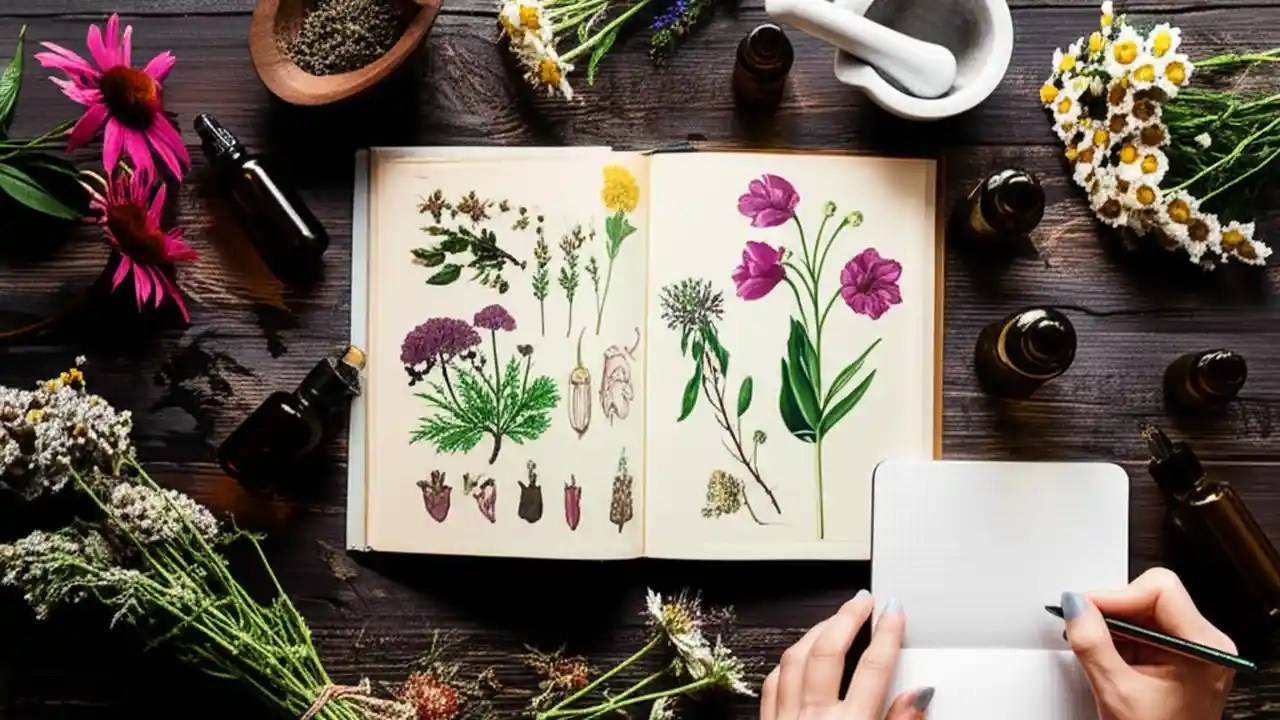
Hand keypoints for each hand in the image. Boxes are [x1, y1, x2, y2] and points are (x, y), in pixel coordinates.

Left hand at [759, 591, 933, 719]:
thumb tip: (918, 696)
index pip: (873, 667)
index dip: (887, 633)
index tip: (894, 611)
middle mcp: (816, 717)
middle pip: (828, 651)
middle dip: (847, 618)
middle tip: (863, 600)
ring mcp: (787, 718)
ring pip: (796, 658)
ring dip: (817, 632)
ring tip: (835, 619)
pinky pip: (773, 681)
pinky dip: (789, 661)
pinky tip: (800, 654)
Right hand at [1063, 568, 1236, 719]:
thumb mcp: (1117, 692)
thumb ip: (1093, 643)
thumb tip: (1075, 605)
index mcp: (1204, 647)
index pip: (1160, 590)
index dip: (1116, 596)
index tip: (1085, 607)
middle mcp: (1205, 645)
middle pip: (1152, 597)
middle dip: (1112, 610)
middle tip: (1083, 623)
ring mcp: (1194, 651)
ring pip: (1145, 612)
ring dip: (1113, 624)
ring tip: (1093, 643)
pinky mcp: (1178, 659)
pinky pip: (1145, 631)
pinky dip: (1120, 638)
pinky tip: (1106, 654)